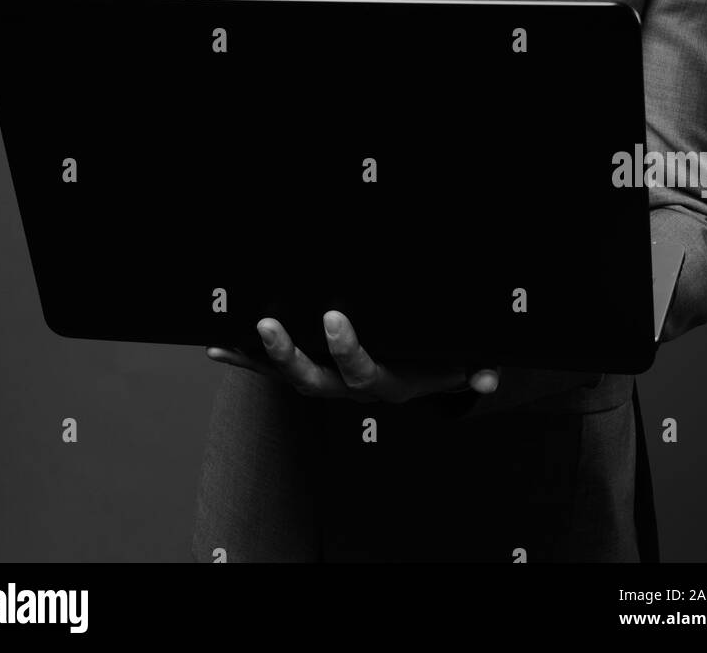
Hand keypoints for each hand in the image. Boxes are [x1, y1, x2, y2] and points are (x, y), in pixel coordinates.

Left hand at [207, 310, 499, 404]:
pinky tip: (217, 347)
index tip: (334, 318)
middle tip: (269, 324)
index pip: (363, 370)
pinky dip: (245, 361)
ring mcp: (327, 381)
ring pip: (289, 376)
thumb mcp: (460, 364)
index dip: (346, 349)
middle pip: (314, 380)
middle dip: (289, 355)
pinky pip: (272, 371)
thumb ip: (474, 369)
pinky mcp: (309, 372)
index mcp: (386, 383)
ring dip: (261, 357)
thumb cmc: (441, 360)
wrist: (424, 376)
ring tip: (237, 332)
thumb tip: (489, 377)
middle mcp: (350, 387)